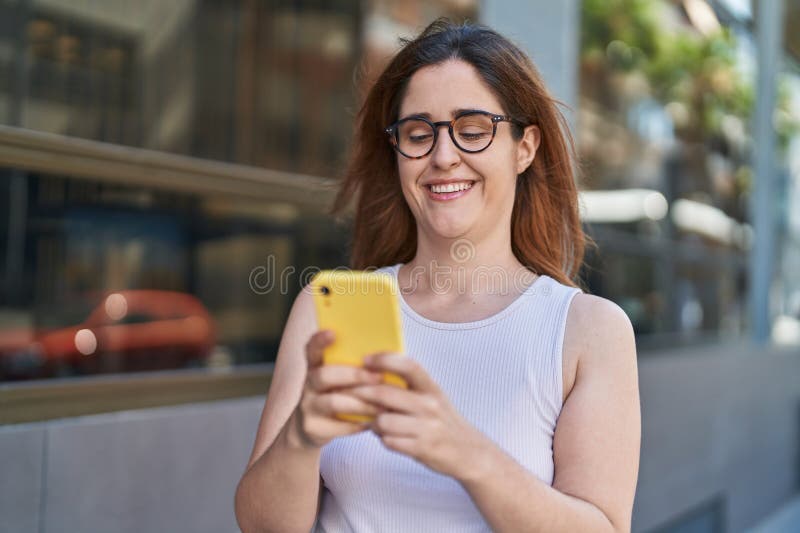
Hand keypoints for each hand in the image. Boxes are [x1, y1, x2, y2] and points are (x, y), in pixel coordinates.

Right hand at [287, 330, 383, 449]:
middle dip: (353, 375)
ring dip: (361, 403)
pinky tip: (373, 423)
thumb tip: (388, 356)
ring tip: (382, 406)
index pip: (312, 349)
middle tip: (377, 378)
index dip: (320, 341)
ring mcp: (307, 406)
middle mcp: (307, 384)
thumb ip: (354, 368)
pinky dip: (358, 424)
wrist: (309, 430)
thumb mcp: (339, 380)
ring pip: (333, 402)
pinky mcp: (312, 428)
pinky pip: (338, 426)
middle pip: (324, 375)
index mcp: (315, 366)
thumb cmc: (336, 396)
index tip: (333, 333)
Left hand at [350, 353, 494, 480]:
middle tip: (350, 393)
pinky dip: (384, 439)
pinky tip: (389, 437)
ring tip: (377, 423)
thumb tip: (372, 373)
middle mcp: (430, 405)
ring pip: (383, 421)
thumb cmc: (443, 421)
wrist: (468, 452)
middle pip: (385, 394)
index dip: (385, 359)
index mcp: (431, 388)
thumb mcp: (433, 397)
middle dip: (362, 393)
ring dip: (374, 423)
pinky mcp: (422, 448)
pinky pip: (389, 441)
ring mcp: (426, 427)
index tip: (365, 359)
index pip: (408, 365)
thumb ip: (409, 386)